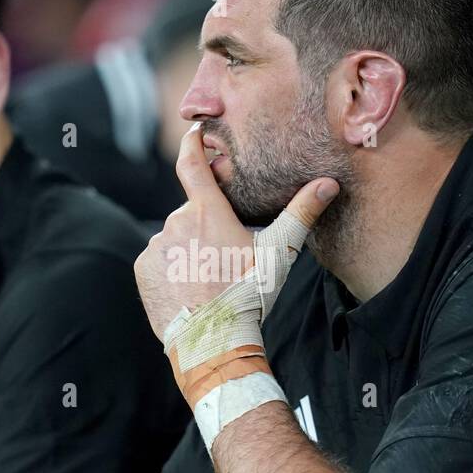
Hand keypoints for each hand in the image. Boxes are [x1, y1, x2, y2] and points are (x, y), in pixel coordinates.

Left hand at [135, 123, 337, 341]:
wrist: (213, 340)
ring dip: (190, 249)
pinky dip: (172, 267)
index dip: (193, 143)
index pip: (192, 163)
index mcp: (207, 211)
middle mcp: (176, 221)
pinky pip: (159, 259)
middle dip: (207, 226)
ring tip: (210, 277)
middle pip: (193, 213)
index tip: (195, 131)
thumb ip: (301, 213)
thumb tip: (329, 184)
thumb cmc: (249, 294)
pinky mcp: (143, 269)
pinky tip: (190, 287)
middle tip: (227, 255)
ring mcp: (157, 246)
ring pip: (176, 237)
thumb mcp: (278, 252)